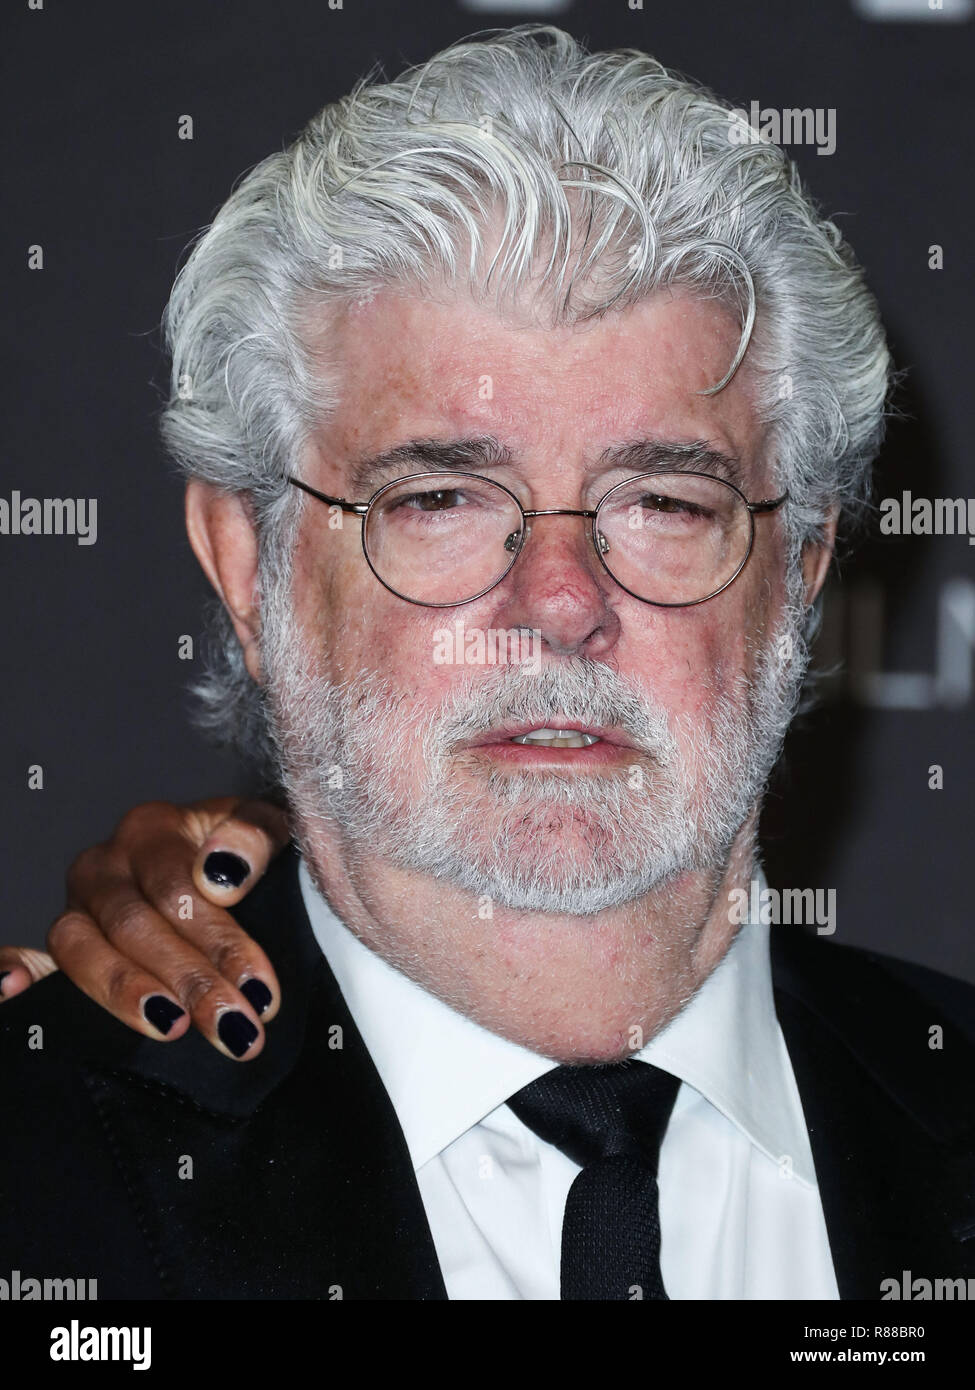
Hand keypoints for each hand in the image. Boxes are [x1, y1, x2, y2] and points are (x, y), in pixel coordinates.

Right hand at [1, 798, 289, 1060]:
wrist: (221, 860)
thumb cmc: (243, 852)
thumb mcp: (267, 831)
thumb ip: (253, 839)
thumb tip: (220, 874)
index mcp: (152, 830)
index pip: (179, 889)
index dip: (221, 941)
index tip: (259, 989)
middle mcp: (106, 865)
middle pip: (134, 925)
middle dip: (189, 981)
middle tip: (232, 1027)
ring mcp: (78, 906)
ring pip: (80, 948)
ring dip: (124, 992)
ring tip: (171, 1026)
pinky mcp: (63, 942)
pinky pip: (32, 957)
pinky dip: (12, 968)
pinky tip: (14, 993)